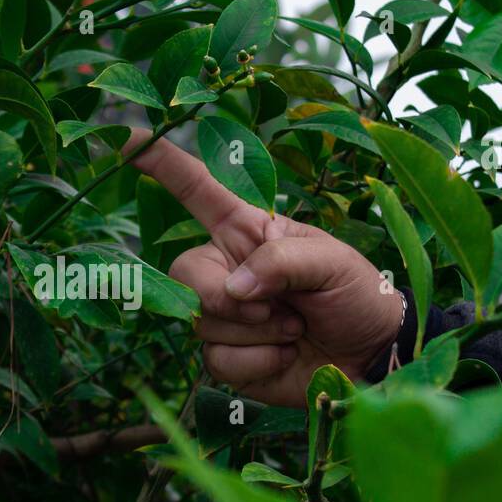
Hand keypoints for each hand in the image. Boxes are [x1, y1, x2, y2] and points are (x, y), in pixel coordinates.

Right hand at [128, 128, 404, 406]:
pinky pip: (217, 360)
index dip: (164, 165)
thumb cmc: (358, 295)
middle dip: (223, 297)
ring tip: (293, 329)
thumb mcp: (332, 262)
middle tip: (276, 309)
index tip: (129, 140)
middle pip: (184, 273)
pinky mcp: (228, 357)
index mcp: (250, 231)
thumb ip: (281, 262)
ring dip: (255, 332)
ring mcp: (225, 315)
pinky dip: (257, 361)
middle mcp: (228, 269)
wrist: (372, 359)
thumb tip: (234, 288)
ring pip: (201, 322)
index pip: (198, 192)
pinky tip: (284, 356)